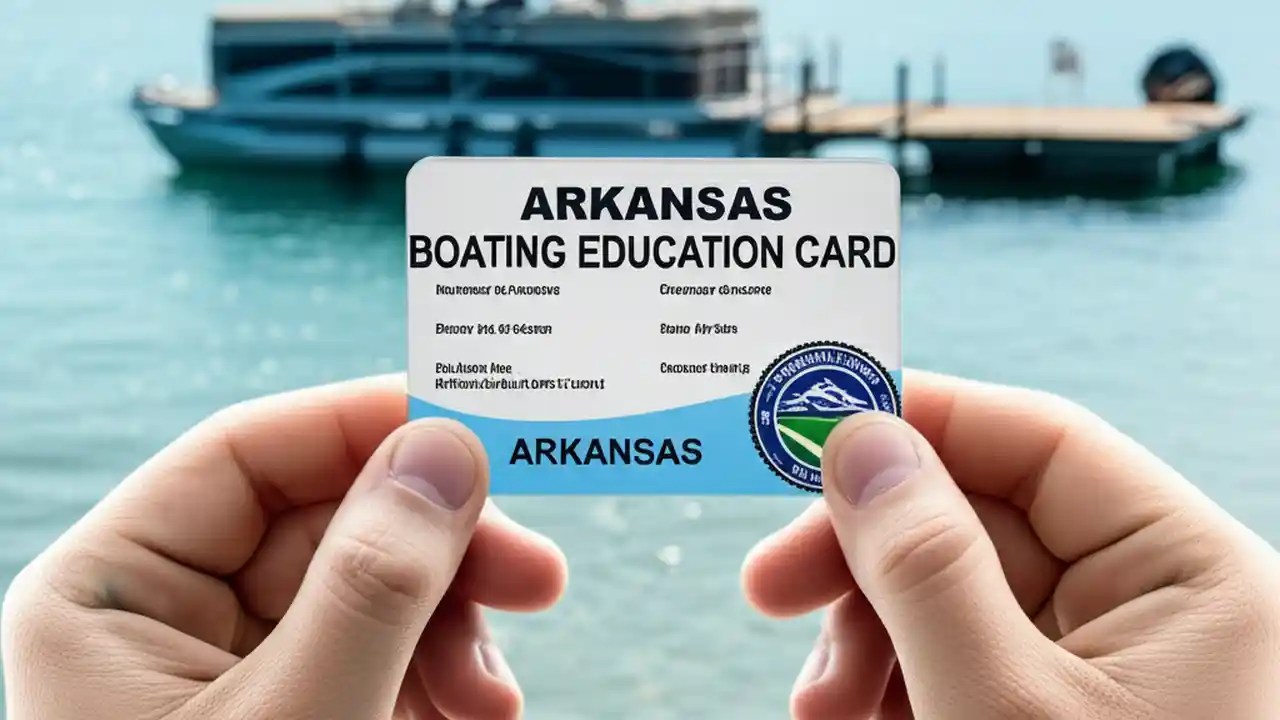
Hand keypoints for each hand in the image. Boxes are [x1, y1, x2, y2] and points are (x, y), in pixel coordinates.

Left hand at [2, 377, 566, 719]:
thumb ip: (371, 583)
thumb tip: (445, 449)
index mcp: (112, 594)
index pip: (247, 454)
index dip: (364, 423)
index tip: (482, 425)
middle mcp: (168, 623)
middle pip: (327, 522)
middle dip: (439, 550)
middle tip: (539, 575)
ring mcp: (233, 679)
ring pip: (369, 595)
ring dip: (452, 630)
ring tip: (496, 698)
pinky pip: (379, 664)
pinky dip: (440, 683)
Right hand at [743, 370, 1279, 718]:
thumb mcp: (998, 709)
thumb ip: (927, 564)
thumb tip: (861, 439)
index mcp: (1190, 576)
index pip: (1037, 442)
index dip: (916, 419)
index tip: (800, 432)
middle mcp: (1155, 613)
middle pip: (977, 523)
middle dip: (864, 563)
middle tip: (766, 590)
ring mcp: (1105, 676)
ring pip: (951, 604)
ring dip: (862, 646)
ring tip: (818, 715)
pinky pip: (955, 672)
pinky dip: (889, 695)